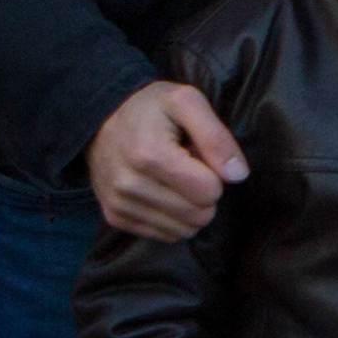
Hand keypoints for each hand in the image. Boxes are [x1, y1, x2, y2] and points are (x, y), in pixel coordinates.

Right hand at [84, 78, 243, 241]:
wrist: (100, 119)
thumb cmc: (151, 109)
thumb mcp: (187, 101)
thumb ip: (216, 137)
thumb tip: (238, 176)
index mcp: (149, 155)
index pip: (209, 192)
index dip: (213, 174)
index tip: (197, 155)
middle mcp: (129, 185)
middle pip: (198, 215)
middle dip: (203, 193)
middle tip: (187, 167)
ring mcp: (119, 205)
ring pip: (184, 230)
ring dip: (188, 207)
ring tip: (172, 178)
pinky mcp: (115, 218)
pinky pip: (165, 235)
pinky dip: (172, 217)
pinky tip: (161, 191)